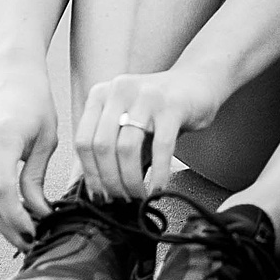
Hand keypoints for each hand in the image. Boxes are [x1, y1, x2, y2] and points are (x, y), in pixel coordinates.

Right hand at [0, 65, 58, 245]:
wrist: (8, 72)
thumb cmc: (35, 101)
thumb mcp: (46, 138)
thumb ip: (37, 178)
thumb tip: (38, 214)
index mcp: (1, 139)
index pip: (1, 192)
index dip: (15, 219)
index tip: (34, 234)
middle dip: (7, 228)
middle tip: (30, 244)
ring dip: (0, 219)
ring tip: (25, 231)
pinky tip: (13, 209)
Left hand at [76, 64, 222, 204]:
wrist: (196, 82)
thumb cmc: (158, 107)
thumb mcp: (125, 118)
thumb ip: (109, 145)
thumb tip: (96, 187)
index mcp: (101, 94)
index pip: (83, 140)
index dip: (90, 173)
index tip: (99, 193)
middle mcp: (120, 90)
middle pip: (102, 145)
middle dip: (110, 180)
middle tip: (120, 197)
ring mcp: (147, 96)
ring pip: (127, 148)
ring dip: (130, 180)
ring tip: (137, 194)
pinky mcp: (173, 105)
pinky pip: (161, 147)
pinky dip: (158, 173)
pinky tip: (157, 187)